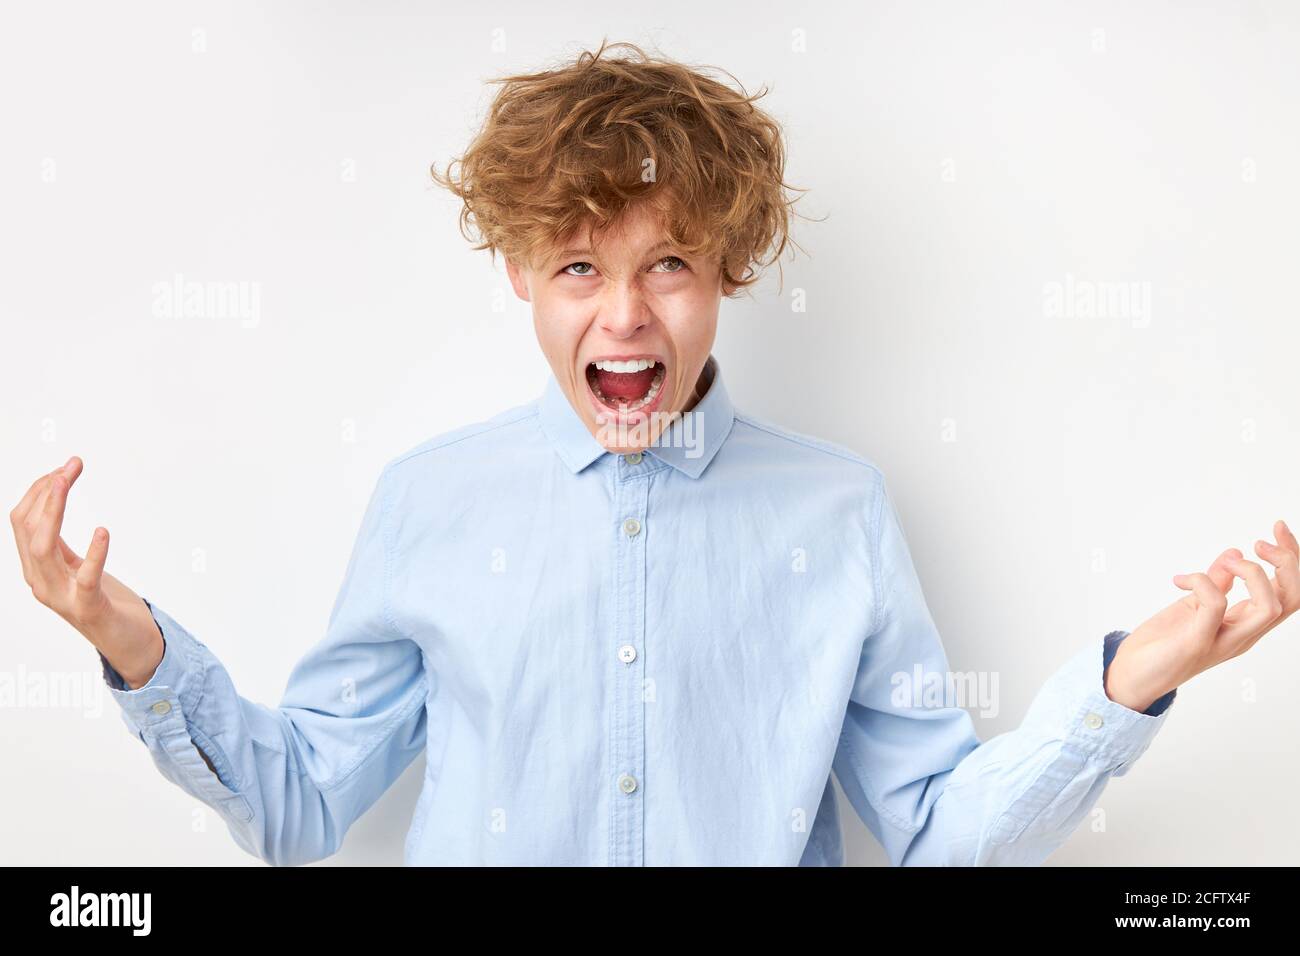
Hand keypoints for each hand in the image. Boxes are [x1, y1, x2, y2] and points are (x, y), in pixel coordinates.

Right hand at [10, 456, 163, 687]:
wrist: (130, 644)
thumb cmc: (104, 603)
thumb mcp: (76, 568)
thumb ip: (60, 544)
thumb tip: (54, 502)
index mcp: (37, 568)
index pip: (23, 522)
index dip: (40, 490)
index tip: (64, 467)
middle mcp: (40, 582)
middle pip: (28, 529)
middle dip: (46, 492)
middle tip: (70, 465)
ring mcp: (62, 597)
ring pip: (43, 548)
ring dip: (54, 511)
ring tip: (67, 483)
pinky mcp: (88, 608)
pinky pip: (86, 578)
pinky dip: (94, 553)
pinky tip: (103, 531)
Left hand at [1105, 520, 1299, 711]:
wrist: (1132, 676)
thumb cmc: (1163, 643)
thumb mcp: (1193, 604)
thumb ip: (1215, 583)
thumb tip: (1233, 553)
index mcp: (1245, 623)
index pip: (1287, 591)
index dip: (1291, 558)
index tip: (1277, 529)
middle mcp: (1243, 634)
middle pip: (1291, 599)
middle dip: (1288, 563)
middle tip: (1261, 541)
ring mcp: (1223, 641)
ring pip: (1269, 607)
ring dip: (1255, 574)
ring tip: (1233, 560)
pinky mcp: (1196, 643)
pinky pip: (1215, 606)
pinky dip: (1203, 582)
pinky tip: (1180, 579)